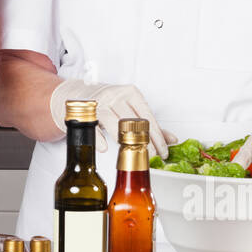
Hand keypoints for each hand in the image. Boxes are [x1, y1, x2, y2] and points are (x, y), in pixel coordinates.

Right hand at [49, 79, 172, 159]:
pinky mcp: (85, 112)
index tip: (163, 151)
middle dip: (145, 142)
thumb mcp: (130, 108)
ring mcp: (100, 103)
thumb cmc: (108, 103)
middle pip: (134, 122)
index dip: (157, 136)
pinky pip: (93, 127)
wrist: (78, 93)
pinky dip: (100, 138)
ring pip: (114, 122)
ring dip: (124, 141)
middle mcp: (116, 95)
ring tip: (133, 154)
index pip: (148, 117)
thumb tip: (172, 139)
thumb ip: (150, 124)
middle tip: (152, 157)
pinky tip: (106, 148)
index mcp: (131, 93)